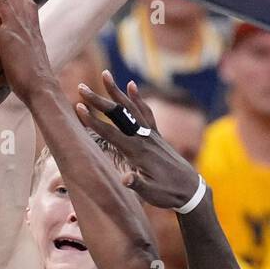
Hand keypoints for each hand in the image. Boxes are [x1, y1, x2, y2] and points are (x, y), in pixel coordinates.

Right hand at [76, 74, 201, 209]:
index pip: (110, 133)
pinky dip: (138, 98)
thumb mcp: (151, 194)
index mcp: (137, 151)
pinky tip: (131, 85)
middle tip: (81, 87)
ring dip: (117, 91)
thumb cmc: (168, 194)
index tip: (78, 107)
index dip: (92, 121)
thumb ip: (137, 184)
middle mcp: (144, 138)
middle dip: (98, 101)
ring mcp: (151, 134)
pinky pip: (146, 112)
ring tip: (105, 74)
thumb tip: (125, 180)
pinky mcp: (157, 135)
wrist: (191, 190)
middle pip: (117, 114)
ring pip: (131, 107)